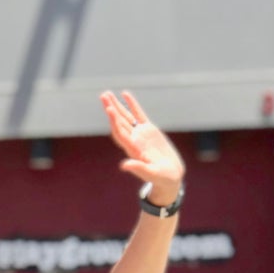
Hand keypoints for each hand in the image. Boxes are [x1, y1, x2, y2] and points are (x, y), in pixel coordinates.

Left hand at [101, 90, 185, 205]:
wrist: (170, 176)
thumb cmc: (161, 178)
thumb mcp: (151, 173)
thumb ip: (138, 168)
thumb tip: (123, 165)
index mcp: (132, 149)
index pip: (120, 133)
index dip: (114, 121)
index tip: (109, 109)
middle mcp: (133, 140)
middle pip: (119, 122)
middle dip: (111, 109)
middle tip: (103, 95)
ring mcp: (140, 134)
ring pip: (126, 117)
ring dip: (117, 105)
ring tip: (107, 94)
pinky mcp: (149, 130)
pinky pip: (139, 115)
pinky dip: (132, 105)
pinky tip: (125, 95)